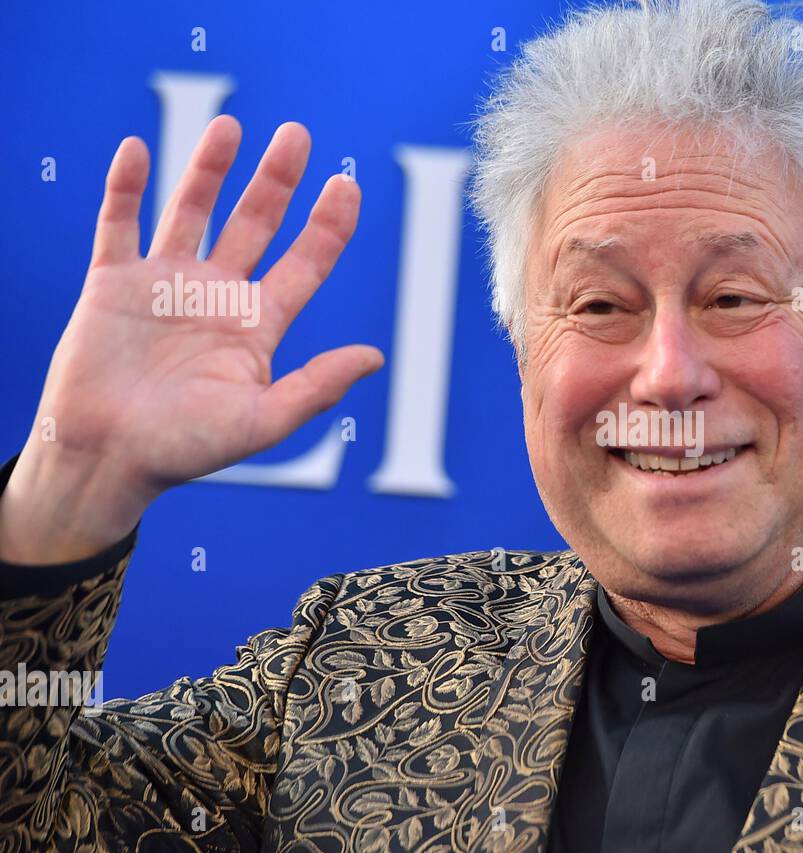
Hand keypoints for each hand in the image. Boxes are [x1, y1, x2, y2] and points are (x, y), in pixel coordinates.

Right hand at [0, 116, 381, 563]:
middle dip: (276, 180)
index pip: (304, 263)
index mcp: (258, 326)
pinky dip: (125, 187)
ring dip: (209, 169)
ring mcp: (165, 284)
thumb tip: (376, 356)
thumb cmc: (186, 449)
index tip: (346, 185)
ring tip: (230, 126)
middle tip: (297, 135)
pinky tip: (137, 149)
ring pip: (191, 210)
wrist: (107, 458)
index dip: (327, 225)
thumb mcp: (263, 420)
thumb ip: (318, 385)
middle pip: (254, 224)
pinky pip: (118, 223)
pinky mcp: (112, 283)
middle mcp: (217, 296)